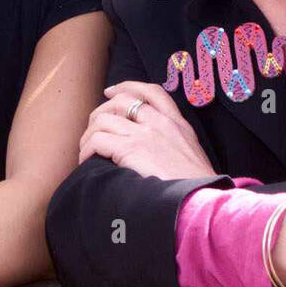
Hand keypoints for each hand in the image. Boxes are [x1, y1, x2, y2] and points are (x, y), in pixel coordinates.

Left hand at [78, 80, 216, 180]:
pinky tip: (87, 160)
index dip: (126, 86)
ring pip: (103, 120)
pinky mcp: (130, 149)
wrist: (199, 200)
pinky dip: (86, 150)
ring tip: (87, 150)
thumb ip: (175, 143)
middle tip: (93, 129)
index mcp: (178, 123)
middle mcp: (160, 123)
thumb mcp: (193, 154)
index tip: (110, 92)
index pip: (152, 92)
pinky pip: (97, 140)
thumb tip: (154, 149)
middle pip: (120, 101)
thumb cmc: (197, 187)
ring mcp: (145, 134)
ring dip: (89, 134)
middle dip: (100, 112)